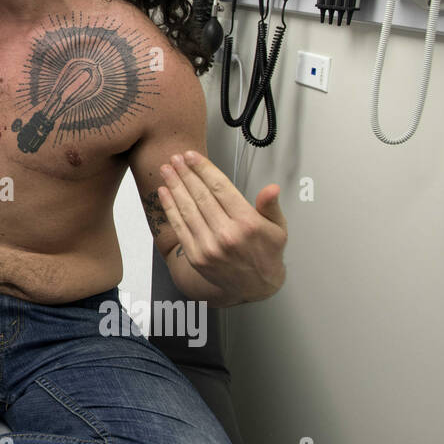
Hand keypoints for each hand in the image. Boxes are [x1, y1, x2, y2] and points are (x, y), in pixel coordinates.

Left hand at [157, 150, 286, 304]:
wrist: (256, 287)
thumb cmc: (266, 253)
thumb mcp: (278, 228)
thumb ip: (270, 206)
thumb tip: (271, 189)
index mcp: (248, 224)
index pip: (220, 188)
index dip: (203, 169)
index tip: (192, 156)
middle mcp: (227, 235)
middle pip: (201, 196)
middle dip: (186, 174)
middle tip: (175, 158)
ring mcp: (209, 247)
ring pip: (187, 209)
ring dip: (174, 186)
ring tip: (167, 170)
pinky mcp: (196, 256)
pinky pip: (180, 227)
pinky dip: (170, 207)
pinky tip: (165, 192)